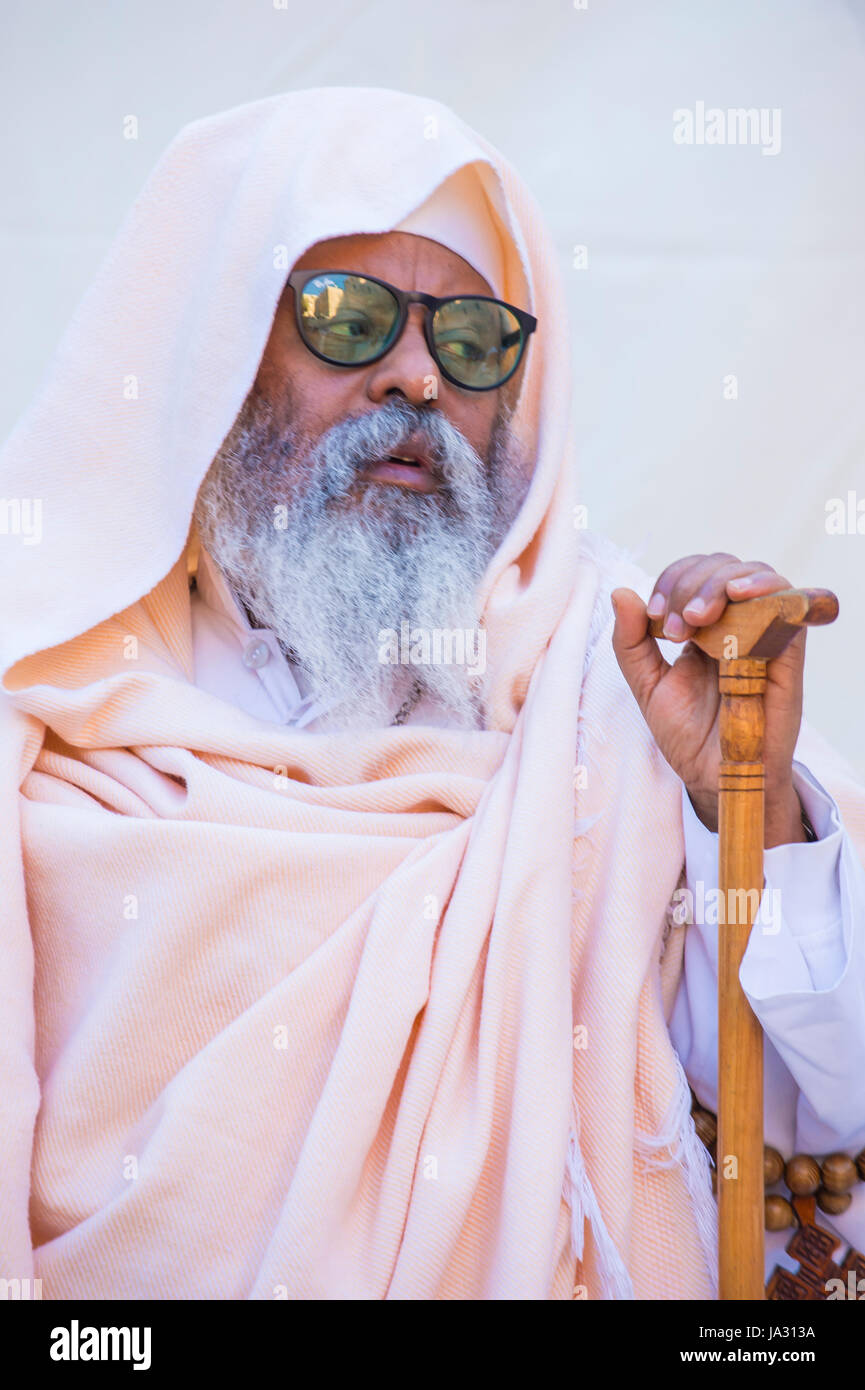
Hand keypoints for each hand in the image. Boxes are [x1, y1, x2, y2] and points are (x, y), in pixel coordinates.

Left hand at [611, 553, 805, 846]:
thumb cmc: (685, 734)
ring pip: (755, 576)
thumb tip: (621, 592)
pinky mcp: (787, 653)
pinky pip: (789, 605)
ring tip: (699, 615)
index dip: (672, 582)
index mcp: (703, 626)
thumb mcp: (646, 684)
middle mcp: (735, 623)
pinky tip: (740, 594)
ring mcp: (763, 635)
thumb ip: (631, 641)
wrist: (713, 776)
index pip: (693, 575)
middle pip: (722, 567)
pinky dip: (768, 588)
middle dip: (691, 584)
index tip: (655, 616)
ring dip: (722, 582)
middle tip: (675, 627)